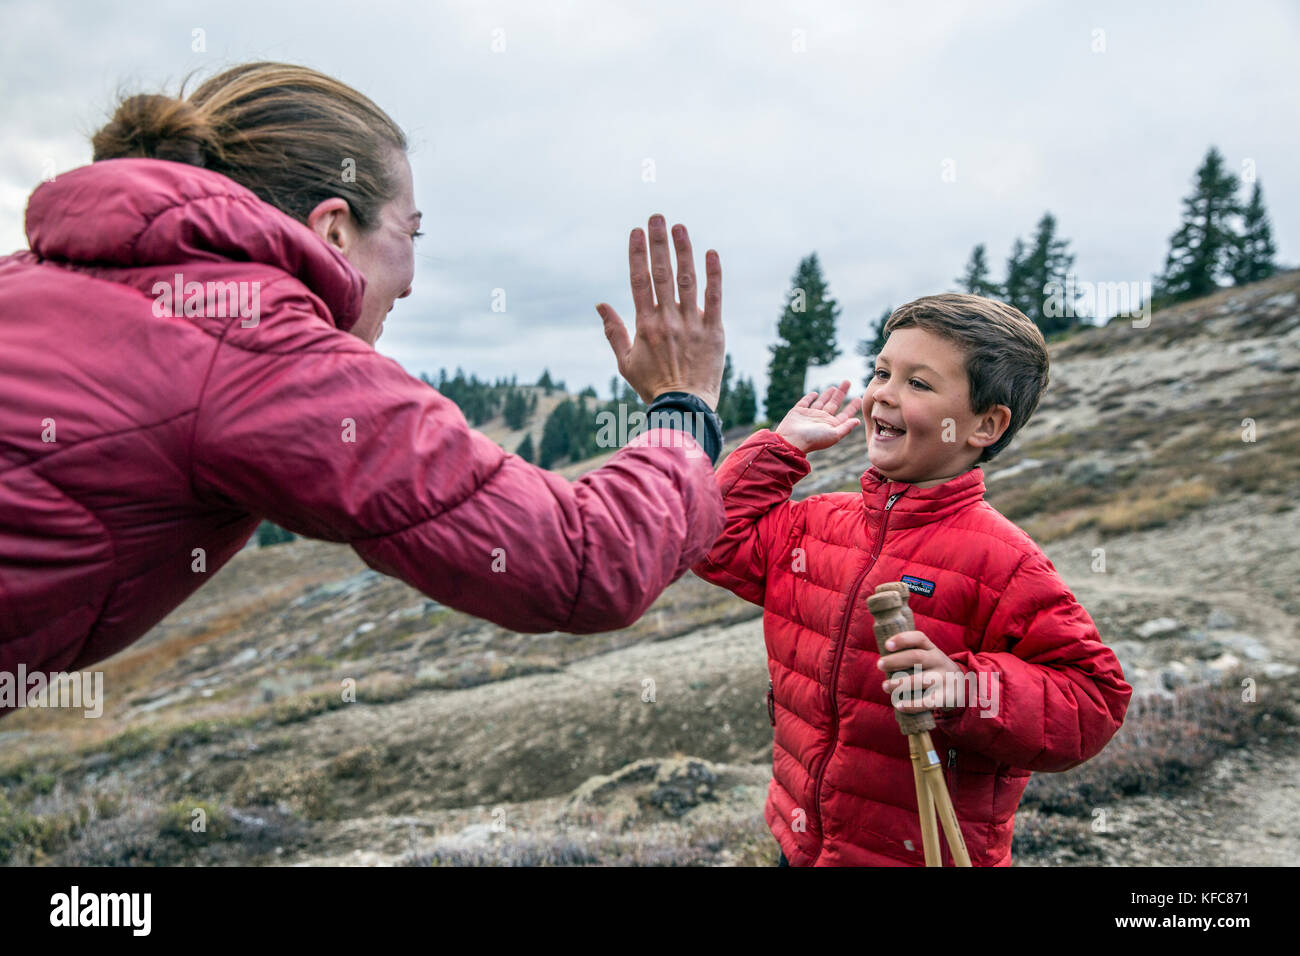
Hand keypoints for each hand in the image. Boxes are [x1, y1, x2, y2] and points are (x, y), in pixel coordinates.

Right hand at [596, 215, 723, 410]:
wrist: (685, 407)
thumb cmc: (653, 386)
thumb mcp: (625, 362)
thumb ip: (613, 331)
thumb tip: (600, 303)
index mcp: (645, 325)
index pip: (640, 281)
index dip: (637, 254)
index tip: (636, 231)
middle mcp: (668, 320)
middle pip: (662, 274)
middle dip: (658, 243)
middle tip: (656, 217)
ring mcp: (692, 324)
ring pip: (687, 281)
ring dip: (684, 251)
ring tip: (679, 227)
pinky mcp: (713, 331)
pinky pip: (715, 298)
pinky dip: (713, 275)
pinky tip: (711, 253)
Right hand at [774, 381, 861, 453]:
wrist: (792, 440)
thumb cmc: (814, 439)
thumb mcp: (834, 435)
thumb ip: (846, 427)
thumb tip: (858, 421)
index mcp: (830, 426)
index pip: (844, 415)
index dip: (852, 407)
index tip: (858, 398)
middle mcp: (821, 420)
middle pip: (834, 404)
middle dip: (841, 394)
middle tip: (848, 382)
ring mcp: (810, 415)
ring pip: (821, 402)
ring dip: (827, 394)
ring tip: (834, 387)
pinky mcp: (798, 411)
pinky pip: (805, 402)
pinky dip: (810, 397)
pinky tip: (815, 393)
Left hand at [877, 630, 965, 712]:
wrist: (963, 687)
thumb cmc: (933, 671)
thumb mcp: (928, 657)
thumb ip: (910, 655)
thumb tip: (883, 660)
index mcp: (932, 649)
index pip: (919, 638)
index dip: (902, 640)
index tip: (887, 645)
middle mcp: (939, 661)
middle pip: (916, 657)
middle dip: (895, 660)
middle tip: (879, 664)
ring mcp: (943, 679)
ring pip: (920, 680)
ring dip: (900, 683)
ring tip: (885, 686)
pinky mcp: (945, 697)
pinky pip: (927, 701)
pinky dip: (911, 705)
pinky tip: (898, 705)